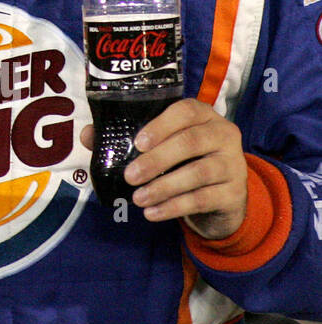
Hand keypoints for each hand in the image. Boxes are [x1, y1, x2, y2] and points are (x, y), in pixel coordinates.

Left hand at [81, 99, 247, 238]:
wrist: (221, 197)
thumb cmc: (183, 161)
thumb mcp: (160, 146)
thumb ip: (125, 137)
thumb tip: (87, 135)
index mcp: (203, 115)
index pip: (186, 111)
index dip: (161, 125)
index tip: (137, 143)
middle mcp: (223, 134)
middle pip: (191, 142)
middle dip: (156, 160)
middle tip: (129, 176)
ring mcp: (233, 164)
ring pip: (198, 173)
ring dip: (163, 187)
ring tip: (137, 198)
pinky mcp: (235, 194)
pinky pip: (203, 199)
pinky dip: (174, 207)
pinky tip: (152, 213)